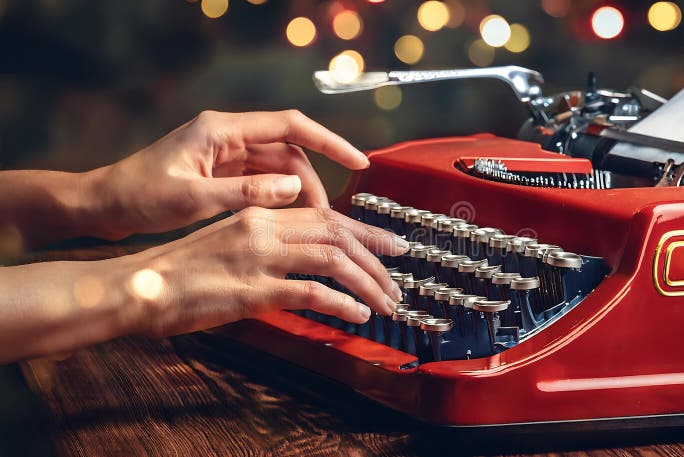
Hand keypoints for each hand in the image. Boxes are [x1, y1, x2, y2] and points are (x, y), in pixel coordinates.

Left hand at [94, 110, 368, 239]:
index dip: (329, 142)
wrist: (102, 205)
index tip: (358, 161)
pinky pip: (263, 184)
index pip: (291, 127)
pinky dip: (279, 201)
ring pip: (279, 171)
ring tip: (312, 227)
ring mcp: (226, 156)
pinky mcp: (222, 174)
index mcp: (222, 131)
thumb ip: (247, 193)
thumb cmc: (137, 196)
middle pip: (289, 154)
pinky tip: (287, 224)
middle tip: (329, 218)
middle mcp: (229, 138)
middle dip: (313, 184)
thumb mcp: (193, 197)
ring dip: (298, 196)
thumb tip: (296, 189)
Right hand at [120, 206, 407, 337]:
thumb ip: (267, 242)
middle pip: (336, 232)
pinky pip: (311, 293)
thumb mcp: (227, 242)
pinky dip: (341, 304)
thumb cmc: (180, 270)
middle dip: (376, 253)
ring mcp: (259, 258)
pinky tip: (359, 315)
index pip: (325, 215)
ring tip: (387, 301)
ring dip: (368, 281)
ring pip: (332, 260)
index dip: (363, 229)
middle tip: (400, 273)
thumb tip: (304, 258)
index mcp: (259, 213)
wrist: (139, 286)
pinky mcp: (253, 291)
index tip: (389, 243)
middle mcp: (264, 228)